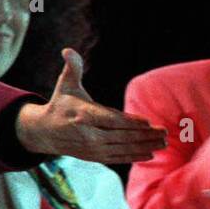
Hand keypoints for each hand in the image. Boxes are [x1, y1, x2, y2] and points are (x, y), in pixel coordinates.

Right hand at [13, 49, 166, 163]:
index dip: (129, 122)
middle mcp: (87, 134)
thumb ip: (73, 68)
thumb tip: (68, 50)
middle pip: (120, 136)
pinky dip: (133, 156)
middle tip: (165, 132)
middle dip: (144, 135)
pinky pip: (117, 158)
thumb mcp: (65, 85)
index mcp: (82, 115)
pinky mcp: (93, 156)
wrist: (44, 132)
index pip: (109, 119)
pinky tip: (151, 154)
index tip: (148, 122)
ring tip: (164, 142)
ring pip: (122, 148)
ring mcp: (91, 148)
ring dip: (144, 146)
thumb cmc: (61, 104)